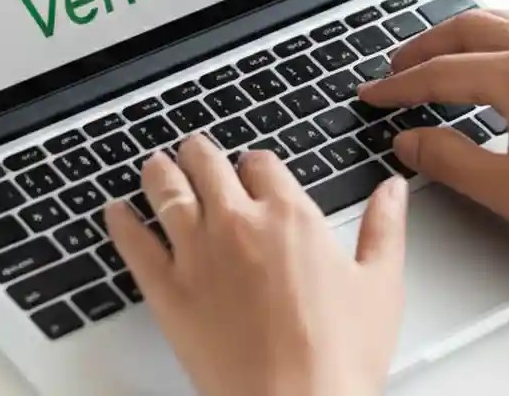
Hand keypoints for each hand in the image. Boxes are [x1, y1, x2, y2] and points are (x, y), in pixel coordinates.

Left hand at [105, 135, 409, 395]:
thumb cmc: (339, 357)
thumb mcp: (381, 285)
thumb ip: (385, 228)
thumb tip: (392, 191)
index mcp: (291, 216)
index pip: (262, 164)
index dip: (256, 164)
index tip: (254, 170)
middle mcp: (239, 224)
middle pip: (208, 165)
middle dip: (201, 153)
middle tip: (195, 150)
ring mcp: (198, 255)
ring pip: (167, 191)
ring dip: (160, 171)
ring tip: (155, 164)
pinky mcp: (169, 292)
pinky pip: (134, 244)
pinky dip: (122, 222)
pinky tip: (116, 211)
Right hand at [358, 12, 508, 293]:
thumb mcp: (507, 189)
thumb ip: (448, 160)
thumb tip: (411, 141)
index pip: (439, 73)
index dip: (398, 86)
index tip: (373, 94)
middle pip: (472, 29)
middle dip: (427, 45)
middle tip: (399, 68)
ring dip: (473, 31)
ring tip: (448, 49)